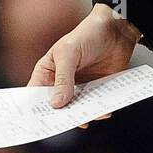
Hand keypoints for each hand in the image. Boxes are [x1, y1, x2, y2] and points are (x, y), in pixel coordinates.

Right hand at [27, 4, 141, 127]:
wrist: (118, 29)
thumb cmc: (88, 33)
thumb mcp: (69, 52)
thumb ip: (63, 78)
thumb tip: (56, 103)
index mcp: (48, 72)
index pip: (36, 95)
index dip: (34, 109)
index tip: (37, 123)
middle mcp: (63, 83)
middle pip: (57, 107)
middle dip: (62, 116)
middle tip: (67, 123)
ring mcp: (80, 87)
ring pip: (77, 109)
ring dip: (83, 115)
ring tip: (88, 117)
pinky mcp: (98, 89)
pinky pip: (96, 105)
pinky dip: (99, 111)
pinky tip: (103, 111)